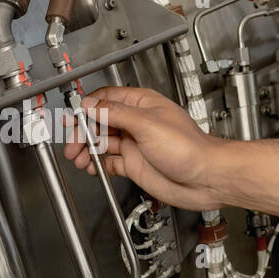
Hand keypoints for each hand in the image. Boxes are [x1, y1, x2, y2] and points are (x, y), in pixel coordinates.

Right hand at [63, 85, 228, 211]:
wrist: (206, 178)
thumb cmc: (189, 148)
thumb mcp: (148, 124)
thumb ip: (116, 113)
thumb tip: (90, 105)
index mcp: (141, 105)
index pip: (106, 99)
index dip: (86, 107)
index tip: (72, 117)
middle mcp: (136, 123)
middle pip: (99, 122)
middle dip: (82, 132)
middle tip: (71, 144)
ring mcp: (135, 144)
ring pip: (101, 142)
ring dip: (86, 149)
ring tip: (77, 158)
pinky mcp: (135, 164)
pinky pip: (109, 161)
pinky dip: (97, 164)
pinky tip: (91, 167)